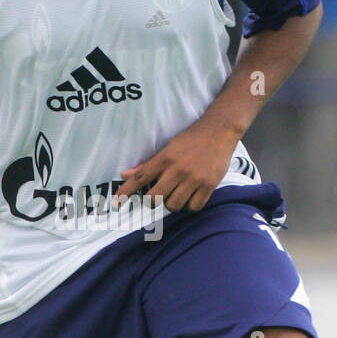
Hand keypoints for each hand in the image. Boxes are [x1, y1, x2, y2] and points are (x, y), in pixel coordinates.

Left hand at [112, 120, 240, 213]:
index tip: (116, 202)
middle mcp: (177, 169)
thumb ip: (147, 164)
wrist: (219, 130)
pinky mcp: (209, 184)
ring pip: (174, 205)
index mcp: (165, 158)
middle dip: (153, 202)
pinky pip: (194, 206)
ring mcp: (194, 178)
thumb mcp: (167, 148)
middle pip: (155, 197)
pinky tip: (191, 196)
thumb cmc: (191, 139)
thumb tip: (125, 174)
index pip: (141, 177)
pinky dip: (190, 205)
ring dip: (172, 204)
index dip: (126, 191)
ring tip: (177, 195)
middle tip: (158, 197)